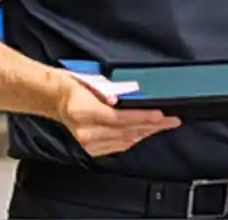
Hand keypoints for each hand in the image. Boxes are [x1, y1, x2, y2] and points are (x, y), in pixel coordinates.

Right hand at [52, 74, 180, 156]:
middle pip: (126, 131)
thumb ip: (105, 90)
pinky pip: (119, 146)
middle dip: (152, 126)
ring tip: (164, 125)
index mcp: (83, 112)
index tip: (160, 115)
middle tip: (172, 120)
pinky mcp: (92, 149)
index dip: (141, 118)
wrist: (55, 99)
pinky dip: (134, 138)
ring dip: (146, 132)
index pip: (119, 118)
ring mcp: (88, 143)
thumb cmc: (74, 86)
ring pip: (125, 140)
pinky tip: (146, 132)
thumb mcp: (90, 80)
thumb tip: (117, 99)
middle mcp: (85, 131)